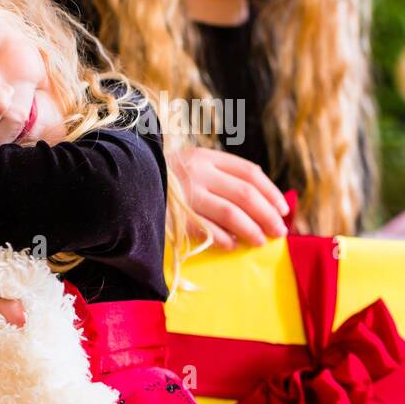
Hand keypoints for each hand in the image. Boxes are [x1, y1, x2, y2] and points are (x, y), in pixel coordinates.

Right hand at [169, 146, 288, 249]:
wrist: (121, 182)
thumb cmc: (162, 178)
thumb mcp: (190, 165)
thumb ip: (219, 176)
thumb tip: (259, 200)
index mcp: (206, 157)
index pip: (249, 173)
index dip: (270, 192)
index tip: (283, 209)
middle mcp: (199, 172)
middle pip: (245, 194)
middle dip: (267, 214)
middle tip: (279, 232)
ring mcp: (186, 193)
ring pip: (230, 212)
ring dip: (251, 229)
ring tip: (261, 242)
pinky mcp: (174, 214)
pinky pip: (207, 229)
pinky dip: (223, 238)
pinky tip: (233, 245)